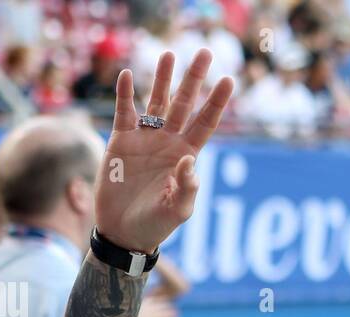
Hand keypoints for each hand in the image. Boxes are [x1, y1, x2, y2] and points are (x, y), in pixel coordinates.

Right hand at [97, 50, 234, 253]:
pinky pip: (125, 112)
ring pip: (156, 101)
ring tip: (169, 54)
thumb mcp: (177, 211)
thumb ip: (187, 187)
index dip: (217, 101)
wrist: (123, 232)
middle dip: (194, 79)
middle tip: (204, 51)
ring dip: (163, 78)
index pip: (206, 122)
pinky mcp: (121, 141)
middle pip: (185, 103)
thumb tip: (188, 160)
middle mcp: (168, 141)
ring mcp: (145, 139)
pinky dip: (125, 94)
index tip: (229, 79)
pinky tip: (129, 76)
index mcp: (187, 155)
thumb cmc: (155, 225)